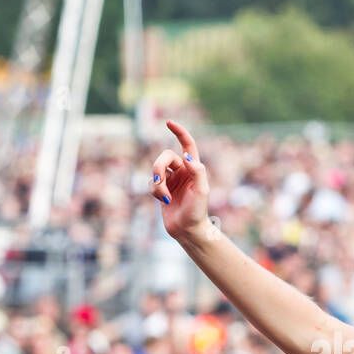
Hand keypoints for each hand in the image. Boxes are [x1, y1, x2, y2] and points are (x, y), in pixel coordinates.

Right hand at [153, 121, 212, 243]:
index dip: (179, 132)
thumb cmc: (198, 211)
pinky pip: (151, 183)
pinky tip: (164, 201)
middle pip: (164, 157)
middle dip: (158, 167)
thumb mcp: (202, 191)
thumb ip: (197, 171)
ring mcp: (171, 180)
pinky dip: (155, 192)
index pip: (187, 145)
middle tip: (160, 181)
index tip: (168, 122)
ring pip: (155, 170)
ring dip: (157, 184)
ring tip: (165, 198)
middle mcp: (182, 171)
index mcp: (193, 168)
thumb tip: (187, 156)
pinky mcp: (161, 190)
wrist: (188, 230)